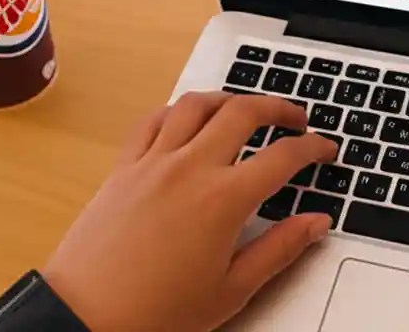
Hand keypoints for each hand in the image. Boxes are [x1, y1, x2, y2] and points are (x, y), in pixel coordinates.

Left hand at [42, 92, 337, 331]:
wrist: (84, 317)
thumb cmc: (155, 314)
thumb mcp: (231, 290)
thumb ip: (279, 249)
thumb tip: (315, 223)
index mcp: (224, 200)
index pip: (283, 156)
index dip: (313, 147)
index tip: (324, 149)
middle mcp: (190, 168)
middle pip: (243, 112)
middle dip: (278, 107)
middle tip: (296, 118)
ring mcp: (153, 162)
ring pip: (197, 105)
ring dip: (228, 98)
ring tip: (246, 108)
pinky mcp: (123, 167)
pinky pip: (152, 120)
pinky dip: (177, 111)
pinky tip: (187, 119)